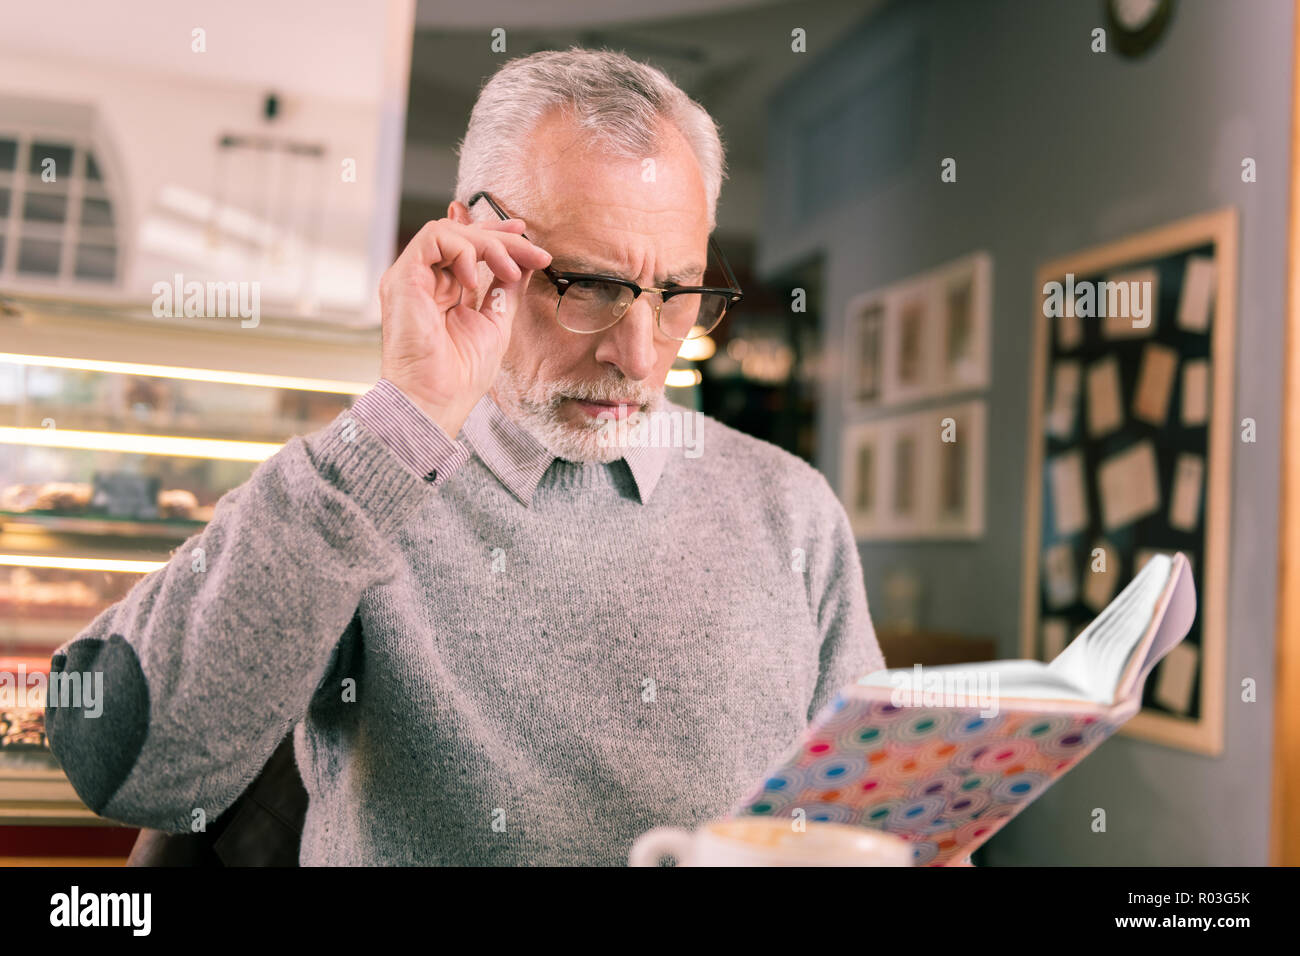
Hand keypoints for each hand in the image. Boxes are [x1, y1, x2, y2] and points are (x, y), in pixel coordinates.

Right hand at [378, 214, 550, 436]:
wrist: (436, 400)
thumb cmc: (461, 375)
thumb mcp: (495, 323)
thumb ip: (505, 290)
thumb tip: (524, 263)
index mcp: (442, 291)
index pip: (466, 247)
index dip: (496, 234)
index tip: (525, 234)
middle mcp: (424, 281)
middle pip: (461, 235)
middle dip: (502, 238)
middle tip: (534, 255)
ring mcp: (411, 277)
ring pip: (448, 231)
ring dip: (487, 244)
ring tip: (508, 272)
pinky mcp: (403, 277)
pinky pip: (433, 238)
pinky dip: (463, 250)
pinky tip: (475, 281)